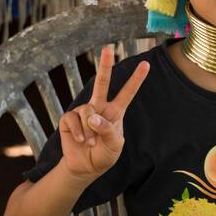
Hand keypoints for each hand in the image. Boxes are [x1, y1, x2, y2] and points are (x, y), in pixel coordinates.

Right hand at [58, 47, 149, 181]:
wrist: (85, 166)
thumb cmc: (104, 155)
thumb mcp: (114, 146)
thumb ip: (107, 130)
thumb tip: (93, 116)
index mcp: (115, 112)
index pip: (127, 93)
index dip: (136, 79)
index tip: (146, 64)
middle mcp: (99, 107)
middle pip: (102, 83)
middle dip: (105, 65)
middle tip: (108, 49)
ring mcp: (84, 111)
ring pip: (87, 111)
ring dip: (89, 130)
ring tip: (90, 142)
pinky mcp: (69, 119)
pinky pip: (73, 119)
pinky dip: (78, 132)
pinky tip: (80, 140)